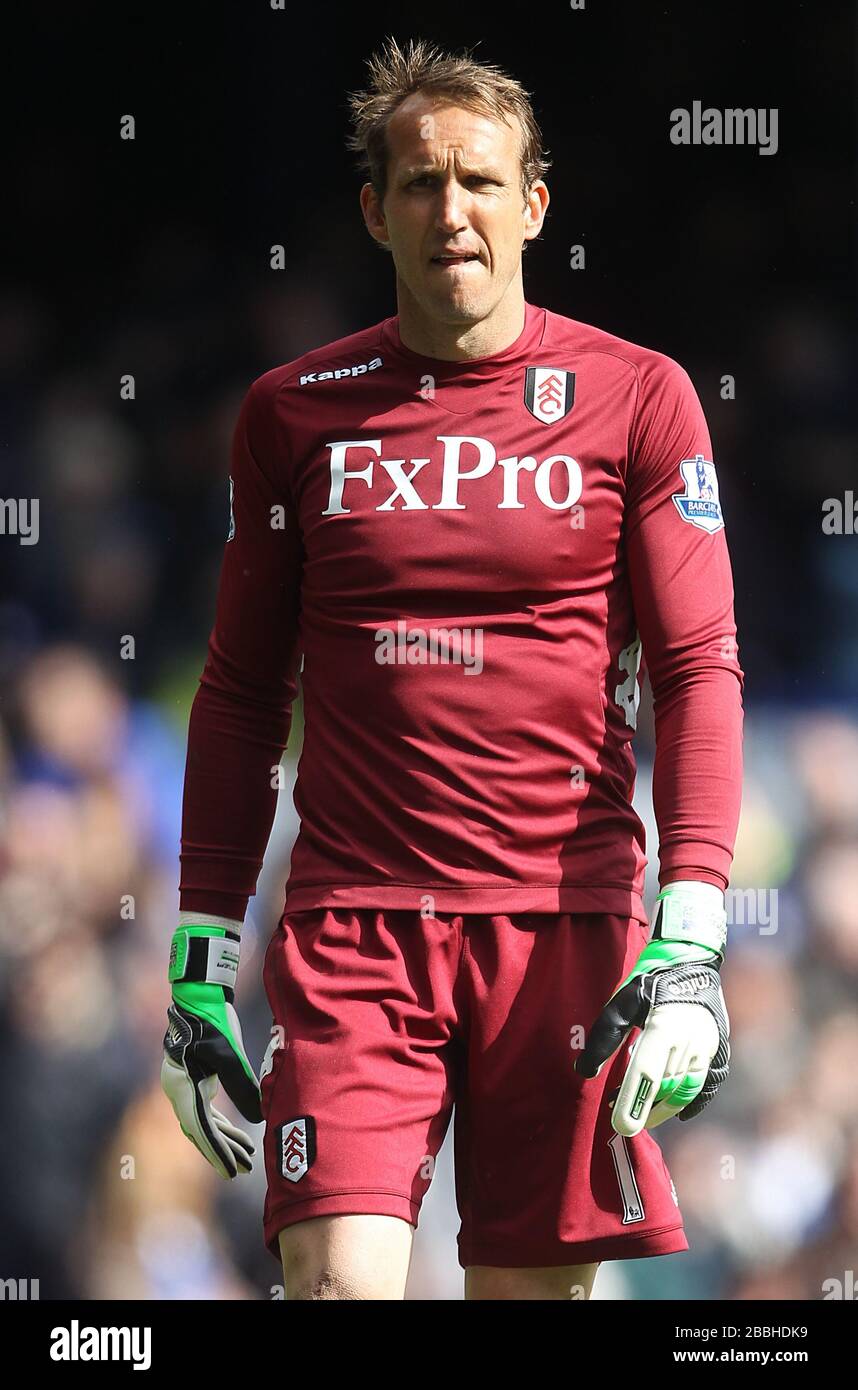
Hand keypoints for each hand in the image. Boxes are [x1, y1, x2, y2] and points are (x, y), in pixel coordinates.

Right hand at [161, 922, 261, 1178]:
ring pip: (205, 1123)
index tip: (231, 1172)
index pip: (200, 1129)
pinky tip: (239, 1132)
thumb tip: (258, 1118)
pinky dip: (223, 1123)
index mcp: (181, 1087)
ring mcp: (186, 1085)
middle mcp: (179, 1090)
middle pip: (201, 1131)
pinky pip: (207, 1110)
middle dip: (222, 1151)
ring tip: (246, 1158)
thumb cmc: (212, 1021)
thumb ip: (241, 1084)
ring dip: (225, 1139)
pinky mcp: (196, 1079)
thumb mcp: (228, 1053)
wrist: (199, 995)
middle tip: (243, 1170)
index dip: (217, 1152)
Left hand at [574, 883, 729, 1135]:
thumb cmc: (650, 979)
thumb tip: (584, 1071)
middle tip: (619, 1117)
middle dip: (642, 1107)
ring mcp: (708, 1048)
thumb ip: (604, 1038)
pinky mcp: (720, 1050)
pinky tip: (678, 1113)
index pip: (645, 1073)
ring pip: (686, 1091)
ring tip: (642, 1115)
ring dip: (663, 1108)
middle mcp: (690, 1041)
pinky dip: (693, 1103)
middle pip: (665, 1088)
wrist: (693, 961)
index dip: (632, 1102)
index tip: (620, 1127)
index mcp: (663, 1027)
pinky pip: (709, 1087)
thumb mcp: (621, 1002)